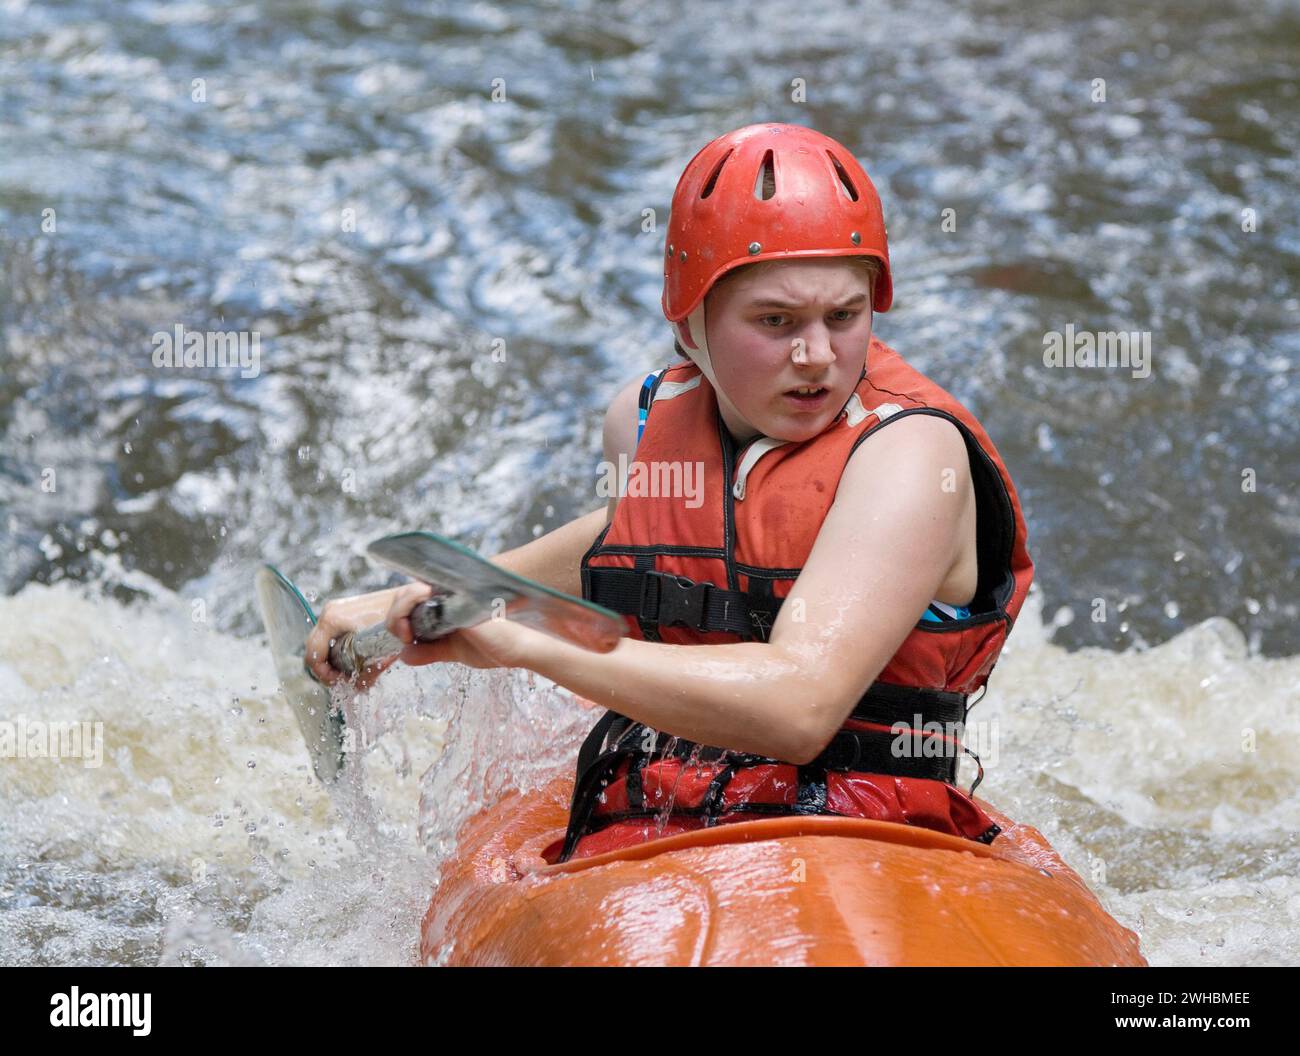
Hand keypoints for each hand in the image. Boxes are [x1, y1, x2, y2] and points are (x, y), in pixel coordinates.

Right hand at [305, 586, 401, 686]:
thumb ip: (368, 672)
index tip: (340, 682)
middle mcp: (329, 612)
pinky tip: (356, 655)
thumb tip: (360, 687)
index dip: (324, 674)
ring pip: (324, 642)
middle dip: (329, 668)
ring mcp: (336, 609)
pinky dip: (340, 647)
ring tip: (352, 669)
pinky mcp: (344, 610)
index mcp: (332, 620)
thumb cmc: (397, 622)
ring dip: (335, 659)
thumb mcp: (381, 652)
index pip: (313, 655)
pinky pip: (333, 633)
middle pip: (315, 649)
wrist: (409, 601)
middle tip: (345, 679)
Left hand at [386, 581, 536, 670]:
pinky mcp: (458, 597)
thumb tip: (404, 655)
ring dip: (400, 612)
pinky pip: (426, 594)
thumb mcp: (452, 652)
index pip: (411, 599)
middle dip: (395, 616)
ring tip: (407, 634)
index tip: (405, 638)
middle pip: (404, 592)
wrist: (517, 650)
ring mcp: (453, 592)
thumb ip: (430, 651)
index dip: (399, 615)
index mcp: (446, 603)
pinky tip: (414, 628)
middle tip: (404, 636)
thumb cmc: (492, 647)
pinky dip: (412, 604)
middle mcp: (448, 593)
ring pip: (410, 591)